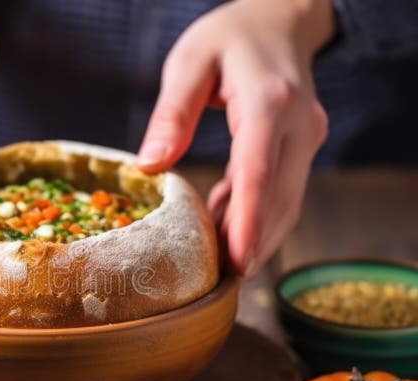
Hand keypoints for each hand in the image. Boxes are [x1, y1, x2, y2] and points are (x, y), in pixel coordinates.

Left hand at [137, 0, 334, 275]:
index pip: (258, 169)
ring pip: (287, 199)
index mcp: (267, 101)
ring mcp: (305, 136)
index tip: (238, 258)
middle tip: (224, 280)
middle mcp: (296, 123)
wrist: (279, 19)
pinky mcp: (301, 145)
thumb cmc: (228, 37)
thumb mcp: (189, 62)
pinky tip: (224, 229)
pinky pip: (281, 188)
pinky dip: (255, 213)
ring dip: (257, 233)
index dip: (248, 219)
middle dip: (254, 241)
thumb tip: (150, 167)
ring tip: (222, 265)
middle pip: (279, 195)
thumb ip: (171, 114)